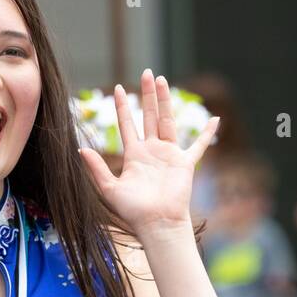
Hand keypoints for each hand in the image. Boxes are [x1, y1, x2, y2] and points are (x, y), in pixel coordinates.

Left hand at [78, 70, 219, 235]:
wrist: (156, 224)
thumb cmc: (133, 211)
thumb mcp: (109, 189)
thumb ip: (97, 168)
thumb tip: (80, 149)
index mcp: (134, 155)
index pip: (128, 124)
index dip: (123, 106)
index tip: (118, 88)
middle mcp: (152, 151)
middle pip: (150, 116)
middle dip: (148, 95)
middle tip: (147, 72)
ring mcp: (169, 155)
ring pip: (168, 121)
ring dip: (166, 101)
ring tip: (163, 80)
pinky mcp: (185, 163)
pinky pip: (199, 145)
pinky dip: (207, 133)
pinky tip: (215, 120)